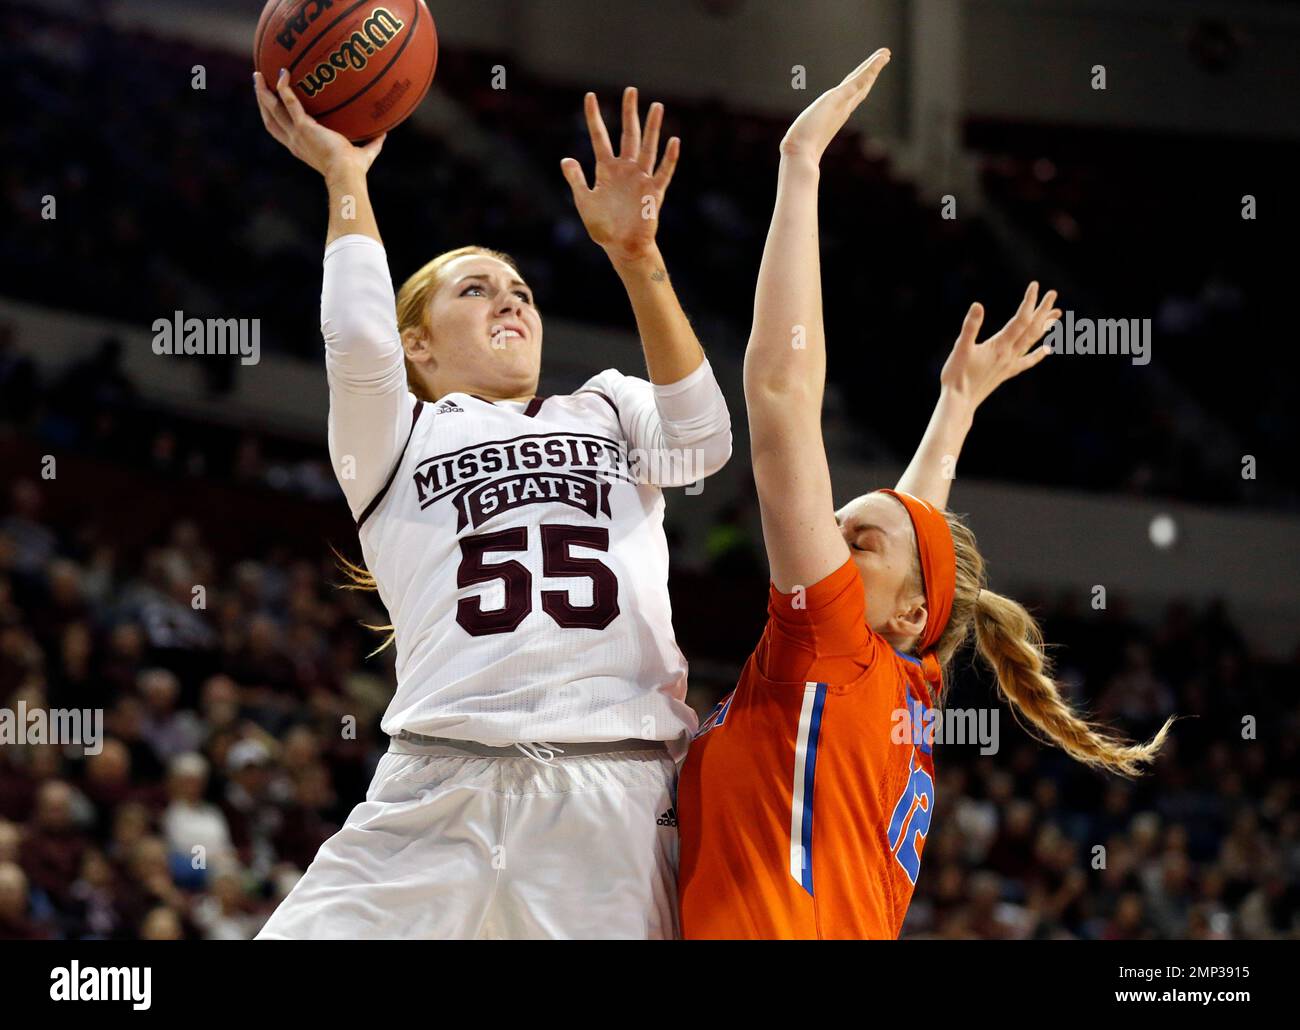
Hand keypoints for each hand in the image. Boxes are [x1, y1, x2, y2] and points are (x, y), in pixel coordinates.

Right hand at [254, 69, 384, 180]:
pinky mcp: (303, 127)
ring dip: (263, 92)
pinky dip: (284, 88)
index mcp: (301, 147)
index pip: (282, 131)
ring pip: (272, 109)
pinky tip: (283, 73)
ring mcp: (296, 134)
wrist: (347, 174)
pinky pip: (289, 102)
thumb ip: (372, 143)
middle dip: (262, 100)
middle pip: (270, 118)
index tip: (272, 103)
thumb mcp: (363, 154)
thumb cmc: (354, 171)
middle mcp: (294, 141)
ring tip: (258, 75)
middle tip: (259, 82)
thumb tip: (385, 132)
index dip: (274, 116)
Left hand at [561, 87, 679, 263]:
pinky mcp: (654, 192)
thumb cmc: (603, 228)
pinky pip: (663, 172)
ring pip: (648, 147)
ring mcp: (641, 179)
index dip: (594, 117)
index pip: (599, 137)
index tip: (589, 96)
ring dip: (652, 128)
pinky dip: (669, 158)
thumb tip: (566, 159)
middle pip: (628, 135)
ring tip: (656, 106)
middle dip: (629, 113)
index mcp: (606, 170)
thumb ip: (576, 180)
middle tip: (631, 91)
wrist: (622, 247)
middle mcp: (625, 169)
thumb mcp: (584, 201)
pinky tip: (674, 141)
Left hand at [780, 48, 889, 164]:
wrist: (799, 154)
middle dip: (872, 72)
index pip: (852, 96)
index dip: (863, 84)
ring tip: (885, 53)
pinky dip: (869, 70)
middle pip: (862, 87)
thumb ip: (804, 139)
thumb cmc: (799, 150)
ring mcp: (842, 104)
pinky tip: (879, 60)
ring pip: (863, 81)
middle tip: (884, 57)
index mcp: (836, 116)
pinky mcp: (838, 99)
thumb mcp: (804, 140)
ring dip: (874, 66)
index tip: (870, 75)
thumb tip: (793, 151)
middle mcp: (842, 110)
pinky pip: (857, 81)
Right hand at [939, 282, 1060, 408]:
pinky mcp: (1007, 372)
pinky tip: (1048, 350)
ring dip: (1045, 327)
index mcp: (1000, 345)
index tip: (1035, 286)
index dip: (1029, 302)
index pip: (1020, 319)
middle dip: (1043, 311)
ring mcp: (1010, 364)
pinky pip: (1027, 361)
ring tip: (1056, 316)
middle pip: (1032, 329)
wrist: (960, 402)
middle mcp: (1010, 354)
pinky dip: (1039, 354)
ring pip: (1032, 342)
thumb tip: (978, 305)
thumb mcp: (961, 348)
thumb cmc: (957, 375)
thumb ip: (971, 326)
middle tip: (1053, 295)